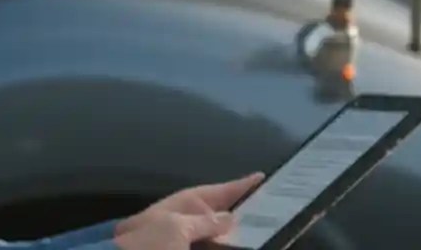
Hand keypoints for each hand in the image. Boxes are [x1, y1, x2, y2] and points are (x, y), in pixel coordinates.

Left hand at [114, 172, 263, 236]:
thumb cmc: (144, 243)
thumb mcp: (176, 228)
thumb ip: (205, 222)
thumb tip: (229, 218)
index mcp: (184, 206)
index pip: (219, 192)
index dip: (241, 186)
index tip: (262, 178)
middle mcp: (187, 224)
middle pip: (223, 220)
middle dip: (246, 217)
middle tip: (275, 215)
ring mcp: (186, 242)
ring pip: (218, 239)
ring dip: (237, 238)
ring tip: (265, 234)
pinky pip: (209, 246)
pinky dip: (223, 246)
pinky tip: (244, 245)